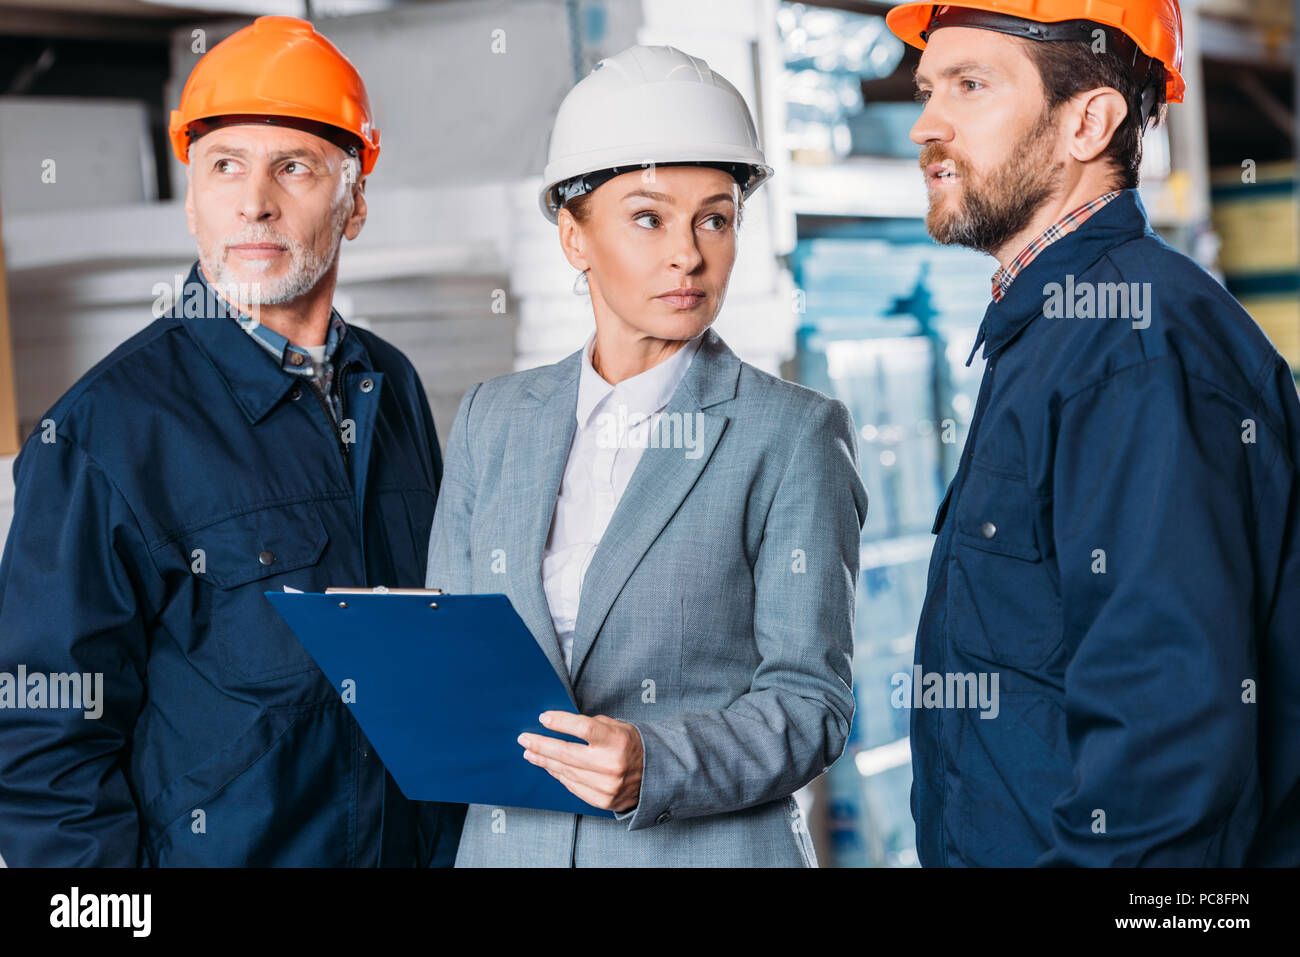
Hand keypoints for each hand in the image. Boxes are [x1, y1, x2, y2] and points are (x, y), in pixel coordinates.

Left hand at [518, 712, 642, 812]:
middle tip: (525, 739)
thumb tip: (559, 724)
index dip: (561, 723)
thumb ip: (592, 725)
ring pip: (566, 771)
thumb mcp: (618, 727)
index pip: (583, 729)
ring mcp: (606, 786)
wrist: (654, 776)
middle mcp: (611, 765)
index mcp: (617, 741)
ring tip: (530, 753)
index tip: (543, 718)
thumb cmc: (631, 746)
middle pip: (567, 753)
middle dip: (541, 745)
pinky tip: (548, 766)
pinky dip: (558, 775)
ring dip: (545, 761)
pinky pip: (572, 786)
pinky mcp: (601, 800)